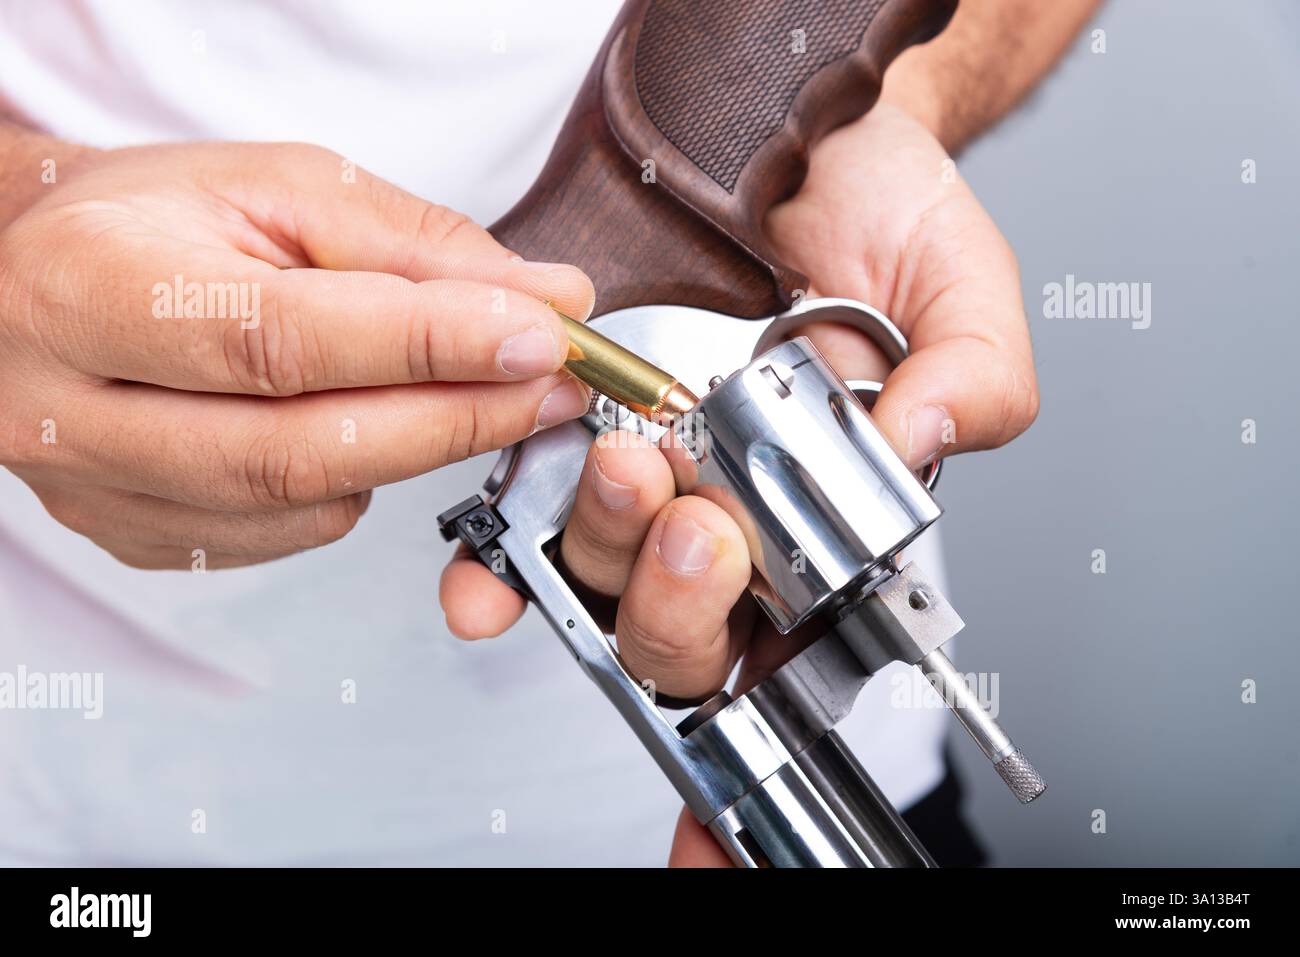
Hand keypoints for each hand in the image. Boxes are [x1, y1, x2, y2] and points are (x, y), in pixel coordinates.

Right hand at [0, 141, 592, 568]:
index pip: (282, 340)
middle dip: (454, 420)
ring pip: (303, 506)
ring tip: (479, 393)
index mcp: (91, 287)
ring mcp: (101, 493)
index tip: (541, 337)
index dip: (428, 348)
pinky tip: (373, 426)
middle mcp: (73, 411)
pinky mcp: (139, 539)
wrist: (38, 274)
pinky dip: (359, 483)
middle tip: (552, 386)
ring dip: (419, 452)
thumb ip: (417, 246)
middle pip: (297, 450)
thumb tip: (545, 301)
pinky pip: (288, 533)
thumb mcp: (280, 188)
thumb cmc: (152, 220)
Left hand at [439, 103, 1037, 863]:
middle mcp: (732, 519)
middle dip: (686, 606)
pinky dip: (500, 559)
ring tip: (631, 474)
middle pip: (689, 637)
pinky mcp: (573, 429)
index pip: (795, 668)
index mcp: (825, 528)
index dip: (755, 768)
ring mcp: (649, 482)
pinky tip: (490, 574)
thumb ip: (974, 379)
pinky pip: (520, 520)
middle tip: (707, 530)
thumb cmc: (887, 219)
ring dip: (607, 557)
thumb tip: (926, 436)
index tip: (714, 855)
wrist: (798, 141)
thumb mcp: (963, 295)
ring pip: (606, 582)